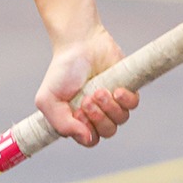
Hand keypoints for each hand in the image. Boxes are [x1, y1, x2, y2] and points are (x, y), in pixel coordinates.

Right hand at [35, 25, 139, 146]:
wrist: (79, 43)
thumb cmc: (62, 70)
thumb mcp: (48, 99)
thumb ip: (62, 124)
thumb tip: (87, 138)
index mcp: (79, 119)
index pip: (90, 140)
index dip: (87, 131)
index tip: (78, 112)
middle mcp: (98, 113)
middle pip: (107, 131)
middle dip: (98, 117)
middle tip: (88, 99)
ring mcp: (113, 101)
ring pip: (121, 119)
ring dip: (110, 107)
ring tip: (99, 90)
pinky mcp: (127, 89)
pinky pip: (133, 105)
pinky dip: (126, 100)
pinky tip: (116, 90)